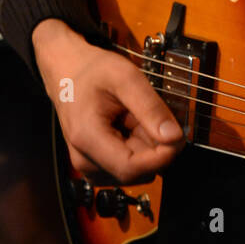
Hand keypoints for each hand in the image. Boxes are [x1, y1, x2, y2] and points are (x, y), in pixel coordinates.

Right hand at [32, 18, 184, 183]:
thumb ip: (150, 107)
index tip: (176, 136)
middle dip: (156, 148)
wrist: (68, 72)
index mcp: (87, 138)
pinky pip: (129, 167)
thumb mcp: (126, 77)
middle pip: (137, 171)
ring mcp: (90, 167)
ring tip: (137, 118)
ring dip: (148, 148)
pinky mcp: (97, 167)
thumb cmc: (92, 71)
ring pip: (137, 172)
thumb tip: (174, 137)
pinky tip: (132, 127)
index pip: (130, 168)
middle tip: (156, 116)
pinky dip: (139, 149)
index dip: (161, 157)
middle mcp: (85, 161)